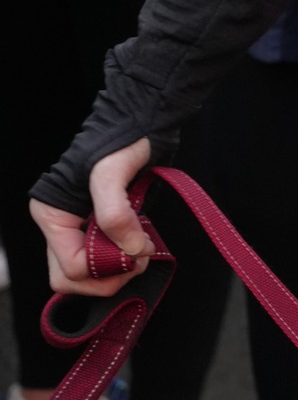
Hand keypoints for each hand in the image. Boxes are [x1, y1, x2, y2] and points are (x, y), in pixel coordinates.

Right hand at [30, 138, 153, 298]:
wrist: (142, 121)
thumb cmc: (122, 139)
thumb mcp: (114, 172)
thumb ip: (116, 214)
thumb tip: (130, 251)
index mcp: (52, 216)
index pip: (71, 267)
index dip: (106, 268)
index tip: (136, 253)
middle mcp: (61, 226)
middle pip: (74, 278)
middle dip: (108, 276)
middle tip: (139, 257)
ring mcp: (79, 229)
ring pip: (88, 274)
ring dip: (117, 270)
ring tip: (142, 248)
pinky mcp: (98, 228)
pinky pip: (104, 260)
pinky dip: (122, 260)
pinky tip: (139, 242)